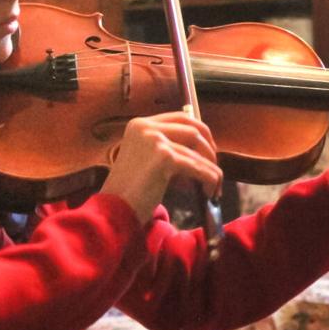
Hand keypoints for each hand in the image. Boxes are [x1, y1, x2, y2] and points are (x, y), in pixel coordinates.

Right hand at [100, 111, 222, 223]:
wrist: (114, 211)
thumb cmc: (128, 192)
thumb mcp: (144, 159)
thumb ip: (165, 148)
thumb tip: (199, 150)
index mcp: (139, 125)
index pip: (179, 117)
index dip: (199, 131)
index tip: (208, 148)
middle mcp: (145, 127)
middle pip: (193, 128)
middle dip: (209, 147)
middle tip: (215, 166)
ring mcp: (154, 140)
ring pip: (197, 149)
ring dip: (211, 168)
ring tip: (214, 185)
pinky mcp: (164, 157)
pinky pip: (197, 166)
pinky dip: (209, 178)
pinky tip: (209, 191)